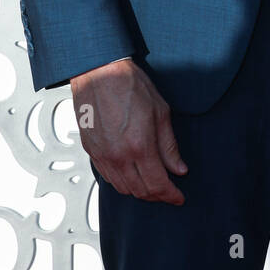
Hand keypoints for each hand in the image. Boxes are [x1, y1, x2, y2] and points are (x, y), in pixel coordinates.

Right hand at [71, 58, 187, 203]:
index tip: (178, 197)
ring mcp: (102, 155)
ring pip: (123, 188)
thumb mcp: (160, 112)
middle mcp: (119, 156)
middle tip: (168, 192)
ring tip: (151, 184)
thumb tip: (178, 168)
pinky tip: (131, 174)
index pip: (158, 185)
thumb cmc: (128, 84)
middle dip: (157, 196)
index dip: (171, 195)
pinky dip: (122, 182)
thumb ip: (169, 146)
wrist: (98, 72)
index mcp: (140, 146)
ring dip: (140, 191)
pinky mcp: (91, 151)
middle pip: (140, 191)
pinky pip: (108, 177)